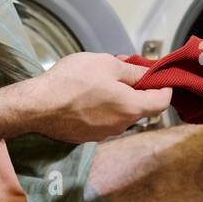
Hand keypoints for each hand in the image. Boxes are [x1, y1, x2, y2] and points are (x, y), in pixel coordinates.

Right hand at [25, 52, 171, 143]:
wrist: (37, 106)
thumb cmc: (72, 81)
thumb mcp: (107, 64)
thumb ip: (133, 71)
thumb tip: (149, 72)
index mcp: (131, 108)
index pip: (162, 102)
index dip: (165, 87)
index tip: (158, 76)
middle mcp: (121, 126)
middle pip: (139, 107)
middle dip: (136, 89)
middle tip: (122, 70)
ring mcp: (103, 134)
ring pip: (119, 113)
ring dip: (116, 98)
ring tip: (98, 79)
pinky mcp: (86, 136)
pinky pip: (102, 120)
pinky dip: (100, 107)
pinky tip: (84, 95)